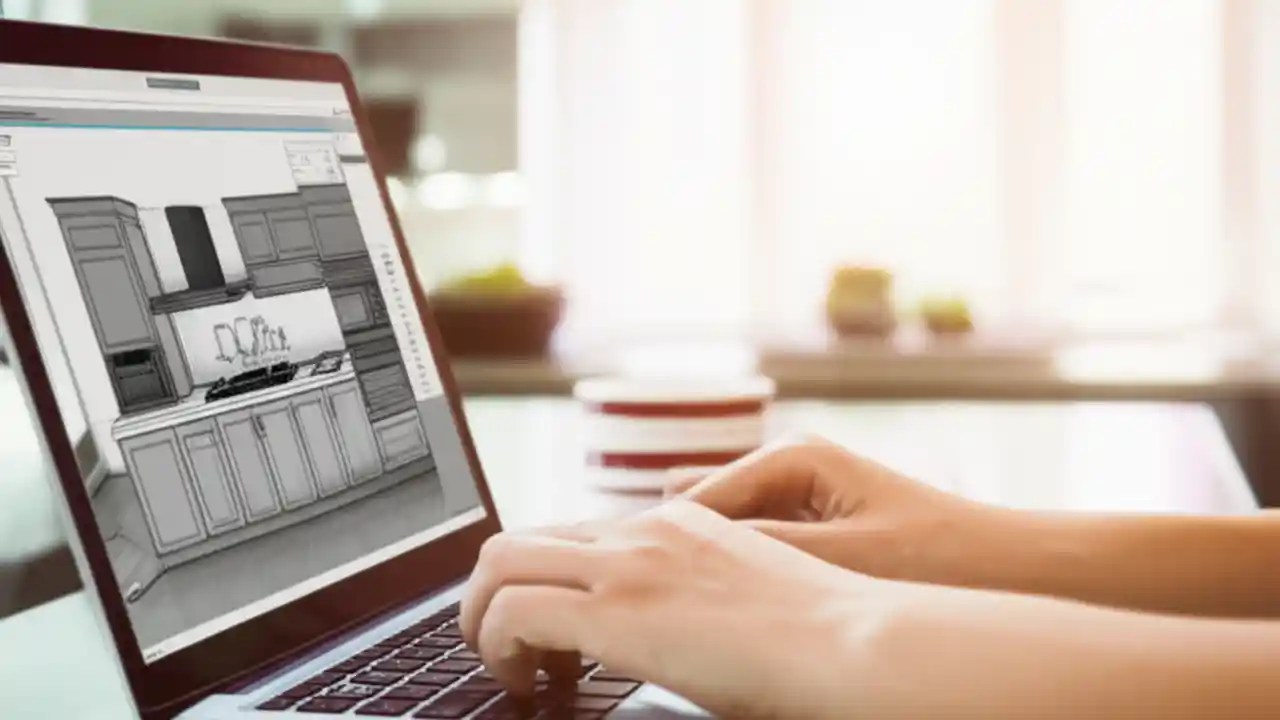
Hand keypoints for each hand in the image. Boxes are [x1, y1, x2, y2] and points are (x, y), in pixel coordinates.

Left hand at [459, 500, 885, 717]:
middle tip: (504, 648)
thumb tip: (673, 634)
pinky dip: (500, 649)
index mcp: (675, 523)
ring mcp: (627, 564)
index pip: (570, 535)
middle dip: (490, 595)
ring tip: (506, 669)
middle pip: (519, 540)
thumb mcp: (745, 595)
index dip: (539, 581)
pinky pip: (513, 614)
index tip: (542, 633)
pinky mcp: (617, 611)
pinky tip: (530, 686)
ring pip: (499, 565)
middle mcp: (642, 531)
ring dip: (484, 620)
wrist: (852, 644)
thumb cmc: (820, 637)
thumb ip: (696, 595)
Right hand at [669, 435, 1000, 582]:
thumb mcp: (840, 555)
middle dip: (673, 551)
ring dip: (704, 566)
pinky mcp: (815, 529)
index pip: (696, 499)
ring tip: (670, 604)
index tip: (618, 575)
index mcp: (792, 455)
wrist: (1010, 567)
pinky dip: (737, 575)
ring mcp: (801, 498)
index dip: (654, 540)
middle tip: (637, 594)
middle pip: (703, 514)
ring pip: (726, 535)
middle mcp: (789, 466)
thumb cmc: (938, 554)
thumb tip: (686, 548)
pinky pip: (755, 550)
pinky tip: (721, 607)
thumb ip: (762, 546)